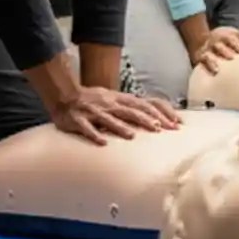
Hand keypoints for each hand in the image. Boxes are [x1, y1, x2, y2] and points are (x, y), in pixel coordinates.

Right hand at [50, 87, 180, 145]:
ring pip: (109, 119)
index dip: (159, 114)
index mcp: (119, 100)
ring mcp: (93, 112)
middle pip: (131, 112)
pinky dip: (95, 134)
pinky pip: (87, 128)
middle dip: (145, 120)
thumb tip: (155, 118)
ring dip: (120, 127)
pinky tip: (102, 143)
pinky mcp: (78, 120)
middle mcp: (109, 104)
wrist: (65, 95)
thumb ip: (132, 107)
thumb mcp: (115, 99)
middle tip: (159, 130)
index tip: (173, 124)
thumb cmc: (94, 100)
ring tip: (132, 136)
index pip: (144, 106)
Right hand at [191, 26, 238, 74]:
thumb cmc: (225, 41)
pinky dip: (210, 64)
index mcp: (231, 33)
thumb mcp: (235, 37)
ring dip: (225, 52)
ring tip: (231, 58)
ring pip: (218, 47)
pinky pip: (205, 58)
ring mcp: (211, 45)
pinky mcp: (201, 54)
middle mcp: (221, 37)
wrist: (201, 39)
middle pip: (230, 39)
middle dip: (237, 45)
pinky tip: (216, 71)